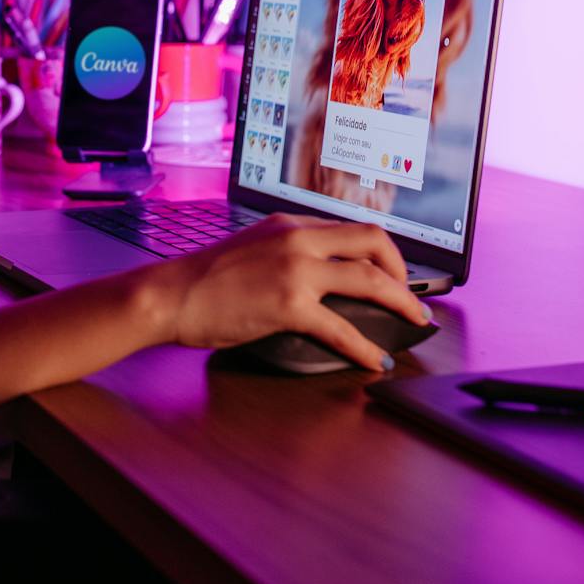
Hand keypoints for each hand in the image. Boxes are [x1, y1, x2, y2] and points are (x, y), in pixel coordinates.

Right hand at [153, 213, 426, 370]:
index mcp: (290, 223)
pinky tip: (375, 360)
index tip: (394, 270)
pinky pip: (342, 327)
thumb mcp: (252, 248)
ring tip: (413, 323)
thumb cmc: (202, 279)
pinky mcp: (289, 304)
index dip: (383, 251)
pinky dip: (366, 348)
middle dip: (403, 271)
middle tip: (410, 298)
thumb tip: (319, 275)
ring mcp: (296, 270)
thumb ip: (287, 252)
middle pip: (374, 243)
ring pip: (370, 280)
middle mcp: (299, 239)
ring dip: (401, 303)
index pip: (352, 228)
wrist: (170, 294)